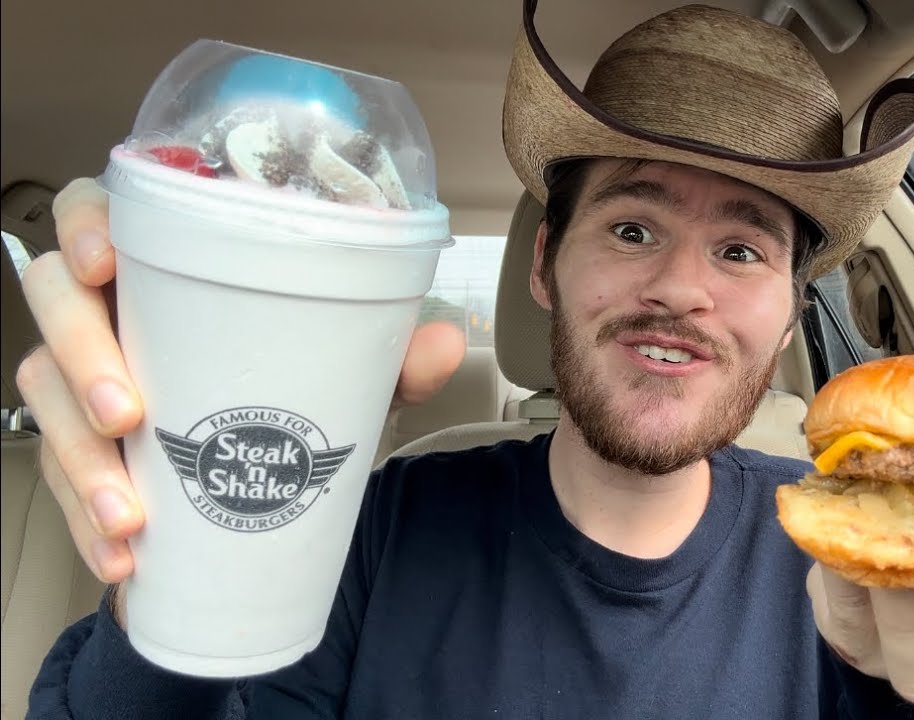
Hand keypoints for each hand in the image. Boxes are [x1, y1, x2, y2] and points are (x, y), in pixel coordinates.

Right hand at [16, 178, 465, 611]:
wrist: (261, 483)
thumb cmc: (289, 394)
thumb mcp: (343, 374)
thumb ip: (391, 357)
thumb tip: (443, 344)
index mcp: (167, 266)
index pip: (100, 211)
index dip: (86, 224)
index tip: (104, 262)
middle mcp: (113, 309)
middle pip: (56, 301)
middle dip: (82, 356)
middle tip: (129, 412)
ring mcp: (82, 375)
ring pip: (42, 390)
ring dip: (81, 458)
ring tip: (130, 512)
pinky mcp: (77, 443)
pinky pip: (58, 474)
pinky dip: (85, 521)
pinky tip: (122, 554)